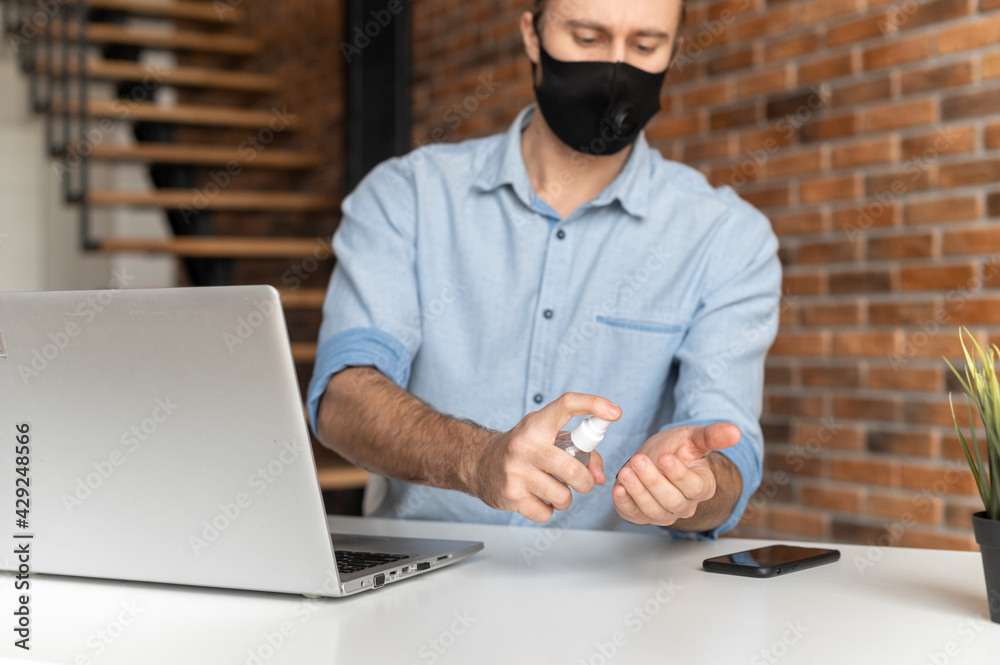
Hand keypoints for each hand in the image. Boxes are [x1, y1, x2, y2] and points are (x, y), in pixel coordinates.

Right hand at [467, 393, 620, 522]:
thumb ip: (580, 452)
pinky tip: (537, 498)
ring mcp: (516, 471)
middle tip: (583, 483)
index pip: (567, 404)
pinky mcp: (511, 495)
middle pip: (572, 468)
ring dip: (565, 498)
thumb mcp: (547, 439)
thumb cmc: (523, 450)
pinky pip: (546, 513)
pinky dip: (548, 510)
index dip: (593, 404)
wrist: (479, 463)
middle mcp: (525, 444)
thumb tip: (600, 477)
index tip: (615, 413)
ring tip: (554, 490)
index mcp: (537, 424)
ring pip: (562, 496)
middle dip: (585, 482)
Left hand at [612, 423, 740, 526]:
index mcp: (702, 487)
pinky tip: (618, 488)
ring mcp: (663, 513)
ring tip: (627, 471)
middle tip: (639, 460)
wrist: (654, 458)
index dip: (678, 474)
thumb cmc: (676, 449)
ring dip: (638, 491)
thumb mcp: (693, 438)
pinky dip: (624, 503)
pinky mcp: (641, 515)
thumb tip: (735, 432)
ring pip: (653, 509)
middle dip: (653, 480)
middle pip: (672, 500)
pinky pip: (634, 515)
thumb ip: (713, 436)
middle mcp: (685, 505)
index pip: (693, 487)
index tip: (665, 457)